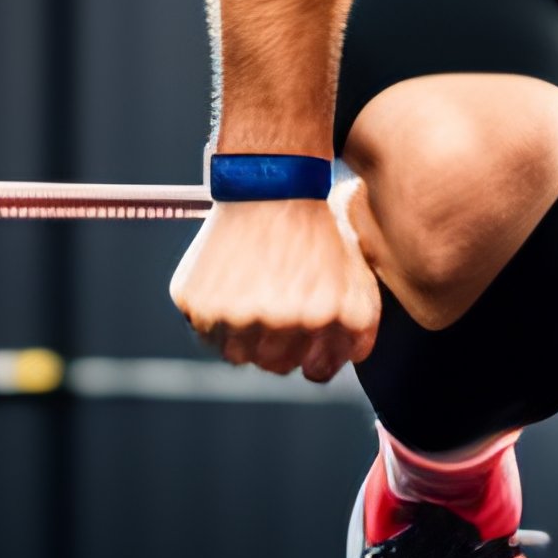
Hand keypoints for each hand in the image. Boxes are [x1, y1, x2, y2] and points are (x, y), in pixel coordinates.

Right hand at [170, 194, 381, 382]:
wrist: (269, 186)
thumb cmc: (316, 232)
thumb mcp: (355, 277)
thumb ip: (360, 328)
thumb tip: (347, 362)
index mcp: (319, 315)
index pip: (315, 371)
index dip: (314, 354)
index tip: (308, 334)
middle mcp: (277, 319)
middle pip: (274, 364)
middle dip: (280, 344)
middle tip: (277, 307)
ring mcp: (233, 313)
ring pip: (236, 353)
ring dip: (245, 335)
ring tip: (252, 295)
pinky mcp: (197, 302)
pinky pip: (205, 332)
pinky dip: (215, 318)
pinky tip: (230, 286)